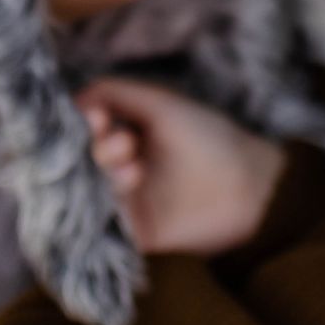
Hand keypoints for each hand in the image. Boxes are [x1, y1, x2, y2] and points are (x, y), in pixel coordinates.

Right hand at [79, 76, 286, 254]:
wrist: (250, 186)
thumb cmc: (210, 137)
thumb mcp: (161, 103)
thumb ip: (114, 92)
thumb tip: (73, 101)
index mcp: (127, 135)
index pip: (86, 130)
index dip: (84, 123)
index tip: (97, 117)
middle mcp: (122, 167)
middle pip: (85, 159)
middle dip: (98, 148)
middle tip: (124, 143)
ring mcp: (128, 201)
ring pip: (90, 189)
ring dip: (106, 174)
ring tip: (135, 168)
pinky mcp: (134, 232)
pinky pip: (102, 223)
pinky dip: (106, 205)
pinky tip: (129, 186)